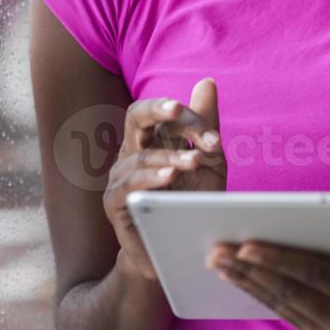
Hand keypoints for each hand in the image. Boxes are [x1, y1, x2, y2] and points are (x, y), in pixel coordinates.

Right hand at [104, 77, 226, 279]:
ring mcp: (120, 176)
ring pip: (139, 155)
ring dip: (169, 157)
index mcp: (152, 138)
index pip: (162, 113)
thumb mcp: (207, 160)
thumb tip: (207, 82)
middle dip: (156, 110)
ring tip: (194, 162)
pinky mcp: (115, 202)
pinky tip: (169, 177)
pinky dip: (150, 179)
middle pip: (135, 116)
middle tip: (177, 110)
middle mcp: (132, 152)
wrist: (178, 248)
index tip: (214, 139)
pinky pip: (129, 185)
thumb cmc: (191, 201)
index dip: (187, 118)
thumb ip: (204, 125)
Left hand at [205, 223, 329, 329]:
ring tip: (218, 264)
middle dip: (247, 270)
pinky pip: (285, 313)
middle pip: (286, 291)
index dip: (276, 259)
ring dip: (246, 283)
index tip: (246, 245)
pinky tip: (240, 281)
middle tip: (216, 252)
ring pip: (279, 304)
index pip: (311, 273)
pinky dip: (260, 296)